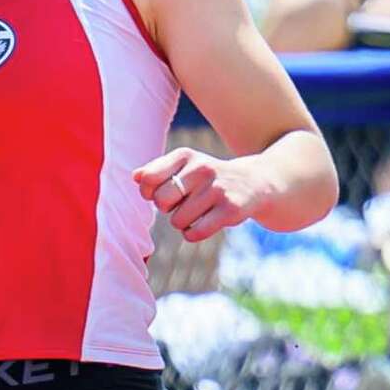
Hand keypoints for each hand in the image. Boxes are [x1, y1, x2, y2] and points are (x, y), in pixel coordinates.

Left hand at [134, 147, 268, 243]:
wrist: (254, 183)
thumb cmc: (208, 178)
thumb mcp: (183, 166)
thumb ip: (155, 171)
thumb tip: (135, 177)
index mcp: (185, 156)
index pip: (147, 179)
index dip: (149, 192)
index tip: (163, 191)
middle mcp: (202, 169)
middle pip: (161, 202)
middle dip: (167, 208)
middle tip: (183, 202)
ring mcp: (218, 189)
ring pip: (177, 221)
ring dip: (183, 222)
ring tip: (199, 211)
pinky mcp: (230, 209)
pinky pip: (195, 233)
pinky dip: (193, 234)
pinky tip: (205, 223)